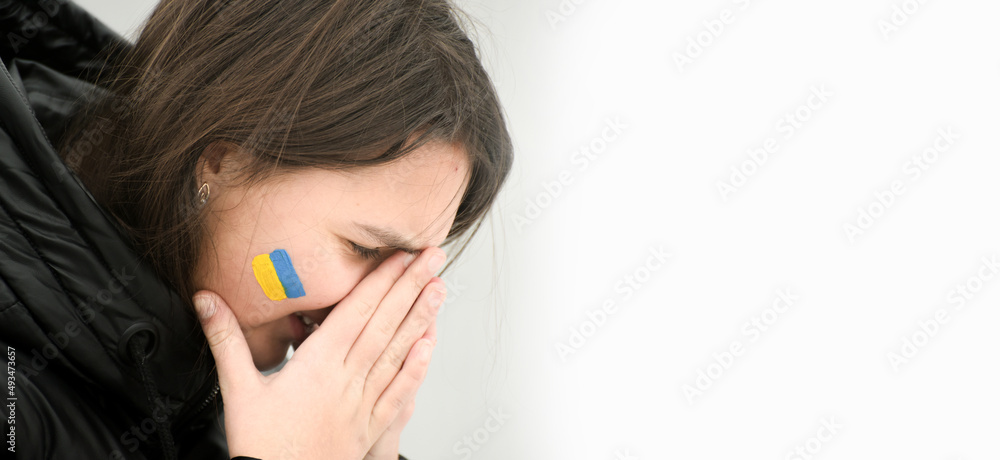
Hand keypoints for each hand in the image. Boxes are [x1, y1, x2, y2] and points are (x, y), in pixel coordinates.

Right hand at [193, 249, 446, 459]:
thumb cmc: (262, 447)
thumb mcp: (237, 389)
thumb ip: (226, 340)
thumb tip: (207, 301)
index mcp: (318, 366)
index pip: (356, 312)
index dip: (380, 280)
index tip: (400, 255)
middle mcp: (347, 380)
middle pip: (385, 324)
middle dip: (411, 287)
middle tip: (433, 258)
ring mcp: (363, 403)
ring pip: (398, 352)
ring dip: (421, 319)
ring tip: (439, 290)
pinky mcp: (371, 427)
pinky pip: (400, 391)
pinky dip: (417, 366)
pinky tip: (430, 347)